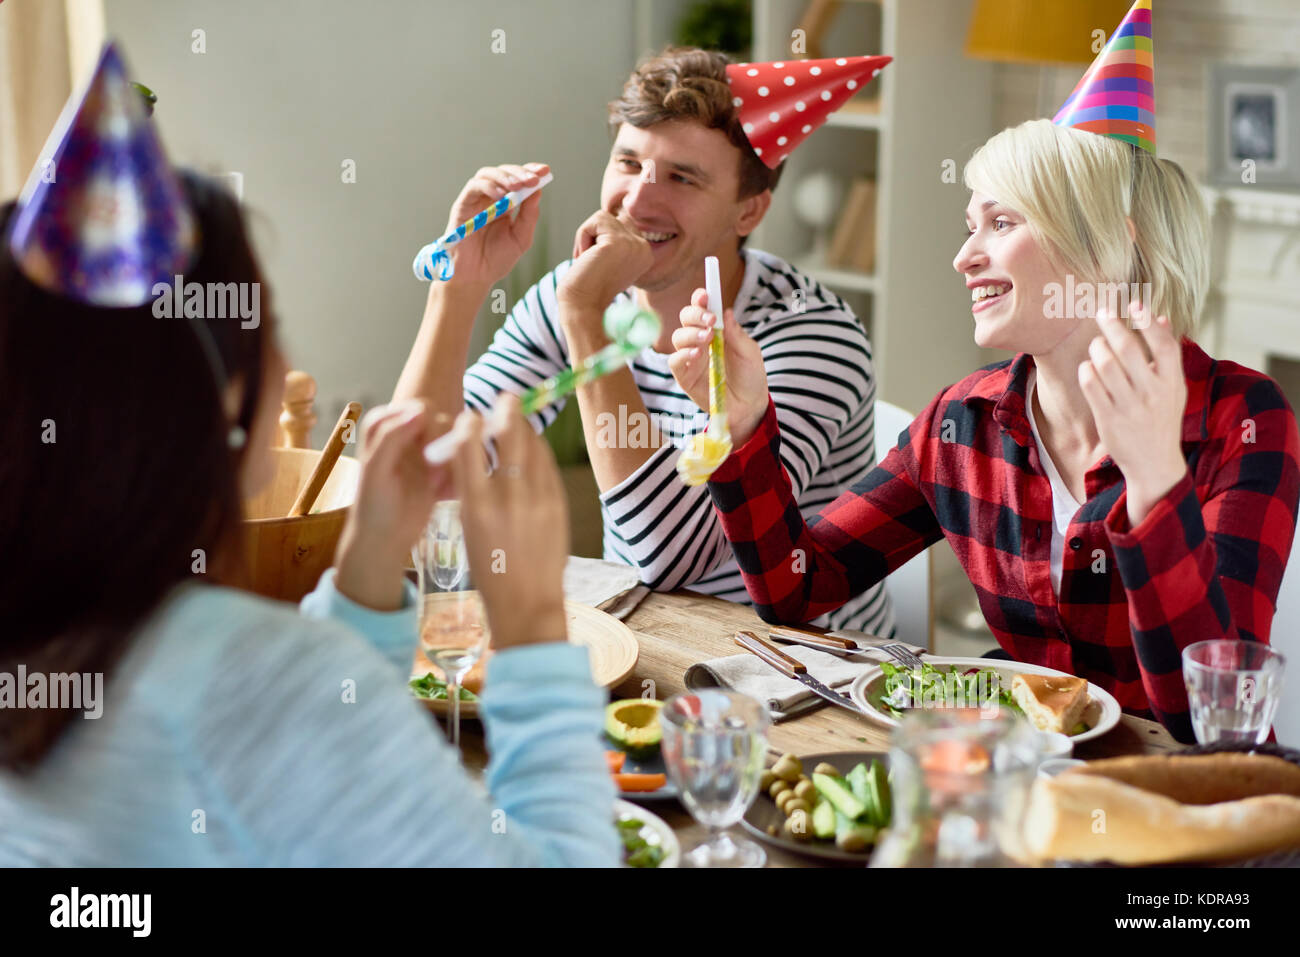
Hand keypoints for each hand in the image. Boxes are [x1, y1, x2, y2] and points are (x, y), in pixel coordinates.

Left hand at [336, 400, 451, 609]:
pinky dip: (455, 477)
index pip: (420, 408)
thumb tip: (422, 410)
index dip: (426, 430)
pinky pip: (461, 461)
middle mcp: (406, 432)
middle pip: (443, 421)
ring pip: (456, 439)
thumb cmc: (373, 505)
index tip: (420, 456)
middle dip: (441, 447)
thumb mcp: (376, 468)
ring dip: (450, 463)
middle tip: (431, 476)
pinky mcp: (440, 470)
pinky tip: (441, 493)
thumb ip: (393, 435)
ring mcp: (425, 451)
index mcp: (384, 424)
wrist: (385, 541)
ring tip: (434, 487)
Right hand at [437, 162, 548, 287]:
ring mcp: (476, 201)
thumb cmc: (497, 260)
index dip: (530, 171)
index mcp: (506, 204)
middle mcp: (490, 198)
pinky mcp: (462, 205)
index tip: (545, 171)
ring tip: (518, 187)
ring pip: (488, 174)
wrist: (476, 278)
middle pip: (504, 172)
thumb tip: (538, 191)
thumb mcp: (521, 238)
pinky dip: (489, 187)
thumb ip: (529, 216)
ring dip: (505, 177)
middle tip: (533, 179)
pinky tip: (501, 196)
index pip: (518, 180)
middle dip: (520, 172)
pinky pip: (474, 187)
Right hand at [447, 394, 568, 647]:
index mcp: (475, 504)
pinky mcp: (558, 503)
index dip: (469, 422)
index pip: (469, 443)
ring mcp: (538, 498)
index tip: (469, 416)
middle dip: (507, 409)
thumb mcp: (467, 528)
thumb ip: (469, 487)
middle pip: (511, 433)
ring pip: (534, 444)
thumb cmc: (488, 569)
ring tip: (518, 417)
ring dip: (525, 426)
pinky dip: (538, 450)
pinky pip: (547, 464)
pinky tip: (532, 447)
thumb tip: (470, 449)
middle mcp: (508, 496)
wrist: (527, 603)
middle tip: (506, 397)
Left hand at [556, 210, 653, 320]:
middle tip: (590, 263)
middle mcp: (644, 248)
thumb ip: (615, 238)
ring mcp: (634, 244)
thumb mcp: (610, 259)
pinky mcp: (618, 242)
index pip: (620, 224)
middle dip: (593, 237)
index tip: (598, 266)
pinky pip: (595, 221)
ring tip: (588, 260)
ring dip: (586, 237)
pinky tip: (586, 257)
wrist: (582, 306)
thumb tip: (609, 214)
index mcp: (646, 253)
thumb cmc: (589, 286)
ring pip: (602, 217)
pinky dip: (582, 237)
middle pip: (612, 218)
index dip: (601, 240)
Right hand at [668, 288, 769, 445]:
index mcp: (715, 330)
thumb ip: (736, 334)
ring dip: (691, 333)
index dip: (700, 299)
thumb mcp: (750, 352)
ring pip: (678, 337)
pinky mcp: (684, 377)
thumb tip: (726, 311)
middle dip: (695, 314)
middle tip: (710, 319)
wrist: (749, 406)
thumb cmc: (750, 376)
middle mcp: (699, 340)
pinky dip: (683, 354)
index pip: (702, 309)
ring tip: (707, 338)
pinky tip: (697, 354)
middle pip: (686, 319)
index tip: (705, 294)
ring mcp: (690, 358)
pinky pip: (675, 361)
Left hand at [1078, 303, 1188, 525]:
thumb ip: (1168, 354)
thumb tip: (1162, 318)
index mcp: (1173, 383)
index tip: (1135, 304)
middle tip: (1103, 313)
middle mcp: (1152, 393)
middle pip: (1127, 349)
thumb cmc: (1162, 418)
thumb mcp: (1174, 388)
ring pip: (1104, 364)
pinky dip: (1086, 370)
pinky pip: (1091, 385)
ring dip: (1096, 348)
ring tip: (1097, 345)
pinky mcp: (1108, 418)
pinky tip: (1089, 367)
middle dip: (1112, 325)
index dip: (1148, 321)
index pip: (1164, 344)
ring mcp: (1129, 406)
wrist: (1154, 464)